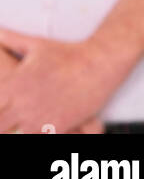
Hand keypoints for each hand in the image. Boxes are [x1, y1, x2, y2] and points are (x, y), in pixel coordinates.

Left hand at [0, 29, 122, 133]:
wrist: (100, 61)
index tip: (4, 103)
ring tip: (26, 120)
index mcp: (13, 84)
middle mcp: (21, 102)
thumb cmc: (70, 53)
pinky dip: (35, 133)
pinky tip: (39, 126)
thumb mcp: (38, 44)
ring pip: (13, 134)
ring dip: (16, 129)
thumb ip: (12, 39)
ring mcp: (38, 117)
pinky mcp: (56, 126)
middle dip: (3, 120)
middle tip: (12, 115)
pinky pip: (36, 138)